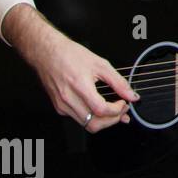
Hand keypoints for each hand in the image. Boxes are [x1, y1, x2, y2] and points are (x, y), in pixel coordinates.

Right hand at [3, 3, 135, 132]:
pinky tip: (99, 109)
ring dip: (104, 121)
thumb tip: (131, 95)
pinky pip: (79, 119)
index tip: (124, 103)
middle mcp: (68, 99)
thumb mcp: (100, 64)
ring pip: (86, 125)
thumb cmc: (70, 55)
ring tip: (114, 111)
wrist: (47, 53)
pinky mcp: (59, 108)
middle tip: (122, 109)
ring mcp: (62, 105)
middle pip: (95, 124)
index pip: (101, 109)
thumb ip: (118, 82)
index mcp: (80, 86)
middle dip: (113, 120)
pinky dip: (92, 118)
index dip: (117, 110)